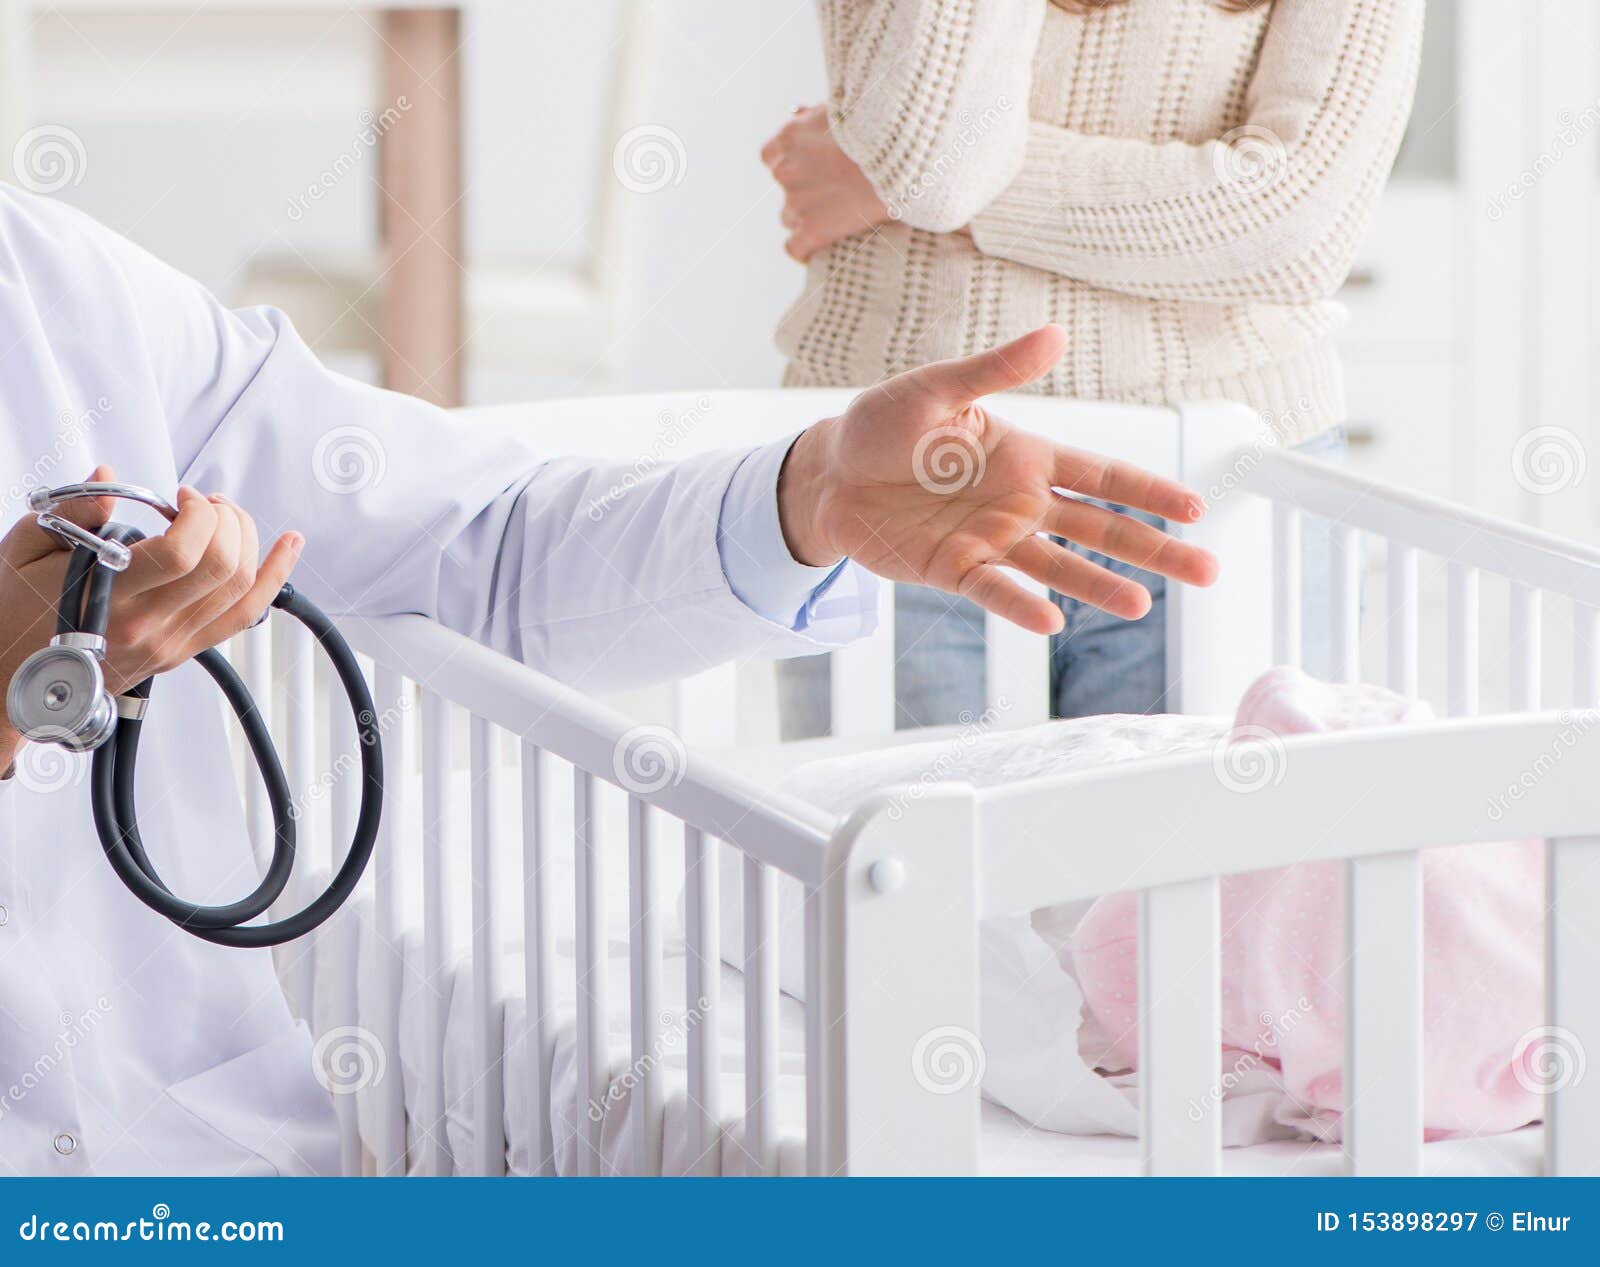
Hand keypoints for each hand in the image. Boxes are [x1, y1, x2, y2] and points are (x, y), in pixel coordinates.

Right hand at [0, 465, 302, 765]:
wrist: (10, 676)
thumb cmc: (15, 611)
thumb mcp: (26, 549)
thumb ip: (73, 512)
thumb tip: (109, 478)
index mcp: (111, 595)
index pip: (184, 552)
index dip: (197, 513)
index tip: (182, 498)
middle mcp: (150, 624)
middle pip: (225, 566)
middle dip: (227, 519)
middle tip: (204, 503)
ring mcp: (173, 641)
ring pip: (244, 589)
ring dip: (249, 539)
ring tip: (226, 518)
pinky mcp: (185, 651)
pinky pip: (247, 615)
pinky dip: (275, 576)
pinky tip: (288, 547)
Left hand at [761, 104, 890, 261]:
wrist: (900, 158)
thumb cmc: (881, 127)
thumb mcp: (843, 107)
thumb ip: (815, 115)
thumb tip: (798, 112)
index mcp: (791, 136)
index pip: (771, 156)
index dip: (791, 165)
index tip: (808, 170)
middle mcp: (787, 169)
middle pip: (785, 188)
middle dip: (804, 191)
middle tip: (836, 193)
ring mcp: (797, 202)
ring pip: (788, 217)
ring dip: (806, 218)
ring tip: (836, 219)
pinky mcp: (813, 230)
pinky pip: (795, 249)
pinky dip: (804, 251)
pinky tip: (818, 251)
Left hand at [776, 326, 1219, 634]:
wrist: (828, 472)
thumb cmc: (884, 425)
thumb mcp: (938, 389)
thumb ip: (996, 370)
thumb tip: (1055, 334)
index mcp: (1025, 456)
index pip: (1103, 474)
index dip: (1149, 490)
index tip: (1196, 508)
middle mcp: (1019, 503)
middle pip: (1100, 529)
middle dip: (1153, 548)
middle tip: (1207, 571)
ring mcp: (991, 539)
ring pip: (1059, 568)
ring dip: (1099, 586)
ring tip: (1142, 605)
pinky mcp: (955, 570)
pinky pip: (996, 590)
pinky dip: (1021, 605)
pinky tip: (1053, 621)